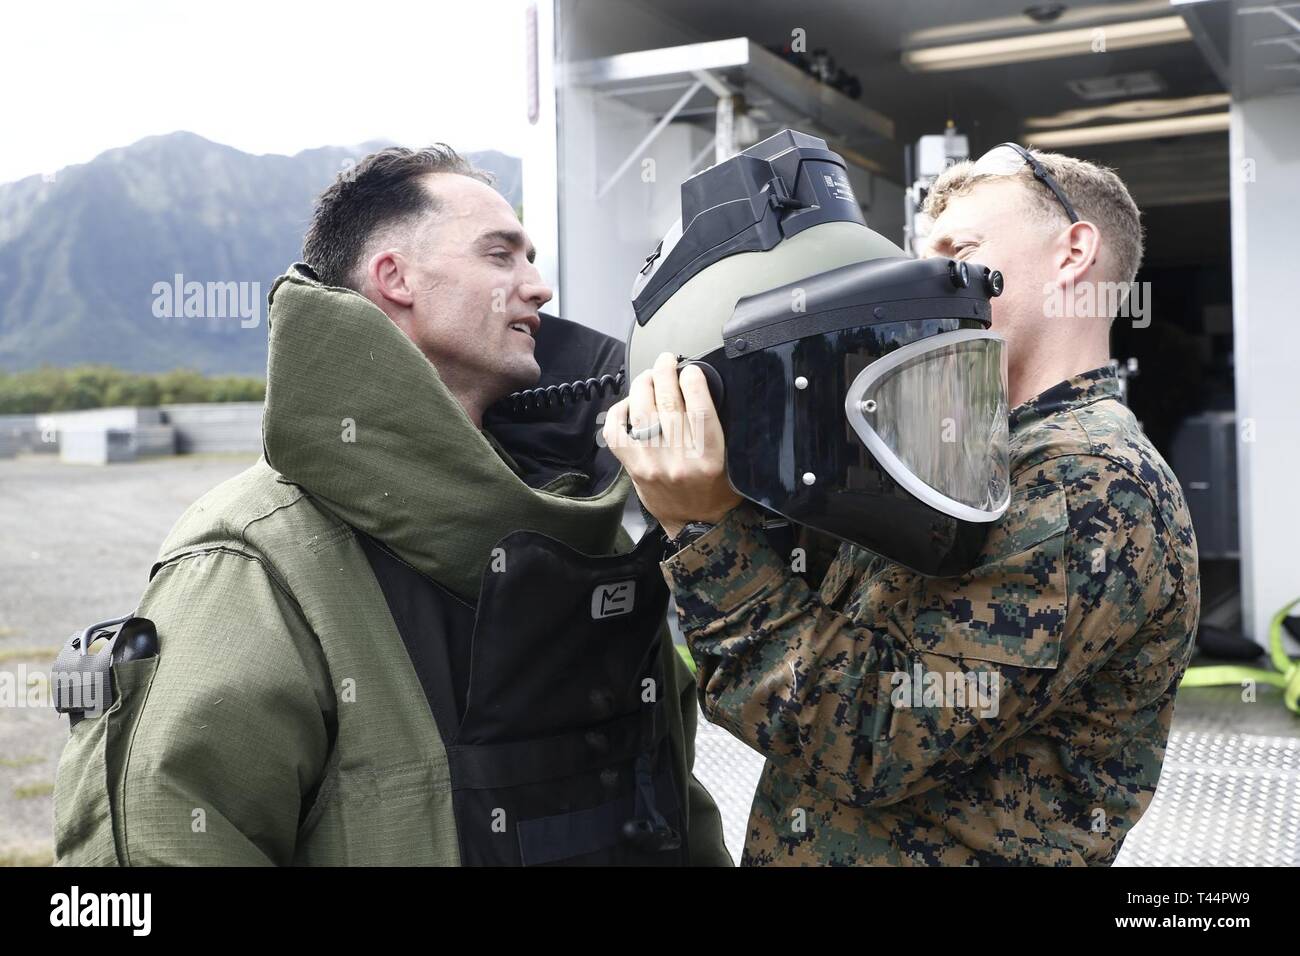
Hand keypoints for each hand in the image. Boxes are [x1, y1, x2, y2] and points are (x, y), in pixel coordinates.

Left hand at [603, 351, 742, 538]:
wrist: (697, 525)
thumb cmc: (716, 489)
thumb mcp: (729, 457)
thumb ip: (714, 426)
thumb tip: (695, 388)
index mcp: (710, 455)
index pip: (699, 406)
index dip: (693, 379)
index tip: (691, 369)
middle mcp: (680, 458)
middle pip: (668, 402)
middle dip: (665, 372)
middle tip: (666, 360)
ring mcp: (653, 464)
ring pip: (642, 411)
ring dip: (644, 385)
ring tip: (649, 375)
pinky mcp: (634, 469)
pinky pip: (617, 433)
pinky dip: (618, 413)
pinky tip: (628, 404)